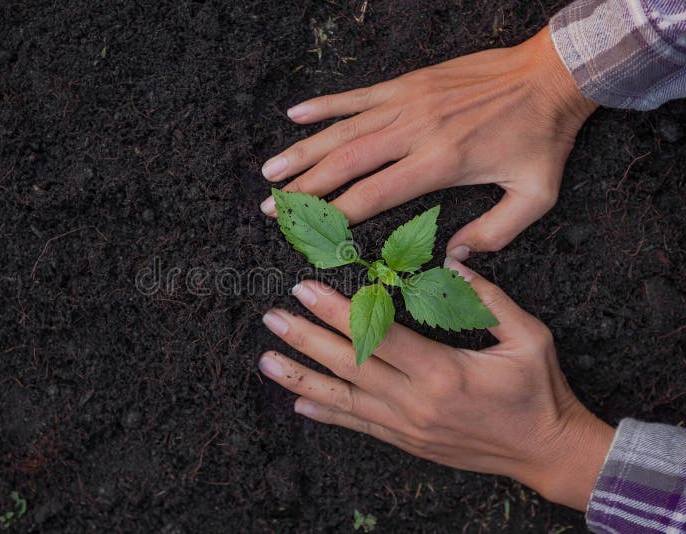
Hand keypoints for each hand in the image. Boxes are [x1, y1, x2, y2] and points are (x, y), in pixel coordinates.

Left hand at [259, 260, 613, 510]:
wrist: (547, 452)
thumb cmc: (538, 391)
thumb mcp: (528, 337)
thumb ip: (486, 298)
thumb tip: (451, 261)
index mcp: (443, 373)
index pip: (377, 336)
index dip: (337, 312)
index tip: (305, 290)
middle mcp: (416, 403)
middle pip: (349, 367)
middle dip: (306, 339)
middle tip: (272, 318)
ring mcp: (407, 427)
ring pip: (343, 400)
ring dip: (302, 378)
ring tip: (267, 360)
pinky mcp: (407, 442)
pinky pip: (358, 426)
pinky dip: (326, 414)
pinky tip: (299, 405)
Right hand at [260, 27, 596, 259]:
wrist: (551, 75)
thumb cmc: (543, 137)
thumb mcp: (535, 195)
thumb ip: (495, 233)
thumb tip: (452, 259)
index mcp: (440, 163)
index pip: (373, 195)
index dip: (334, 217)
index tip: (307, 235)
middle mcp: (415, 132)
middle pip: (344, 164)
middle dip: (303, 189)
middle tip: (271, 208)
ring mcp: (407, 103)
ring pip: (341, 130)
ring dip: (301, 151)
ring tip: (269, 171)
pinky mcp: (407, 84)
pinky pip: (356, 95)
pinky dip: (323, 105)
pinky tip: (294, 115)